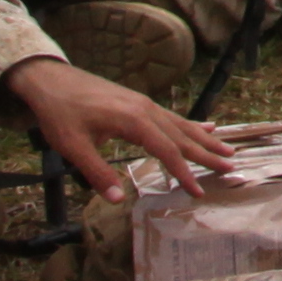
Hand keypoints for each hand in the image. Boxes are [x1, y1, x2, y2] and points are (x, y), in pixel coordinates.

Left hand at [11, 56, 229, 196]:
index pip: (167, 150)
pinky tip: (206, 126)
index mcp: (133, 121)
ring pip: (180, 124)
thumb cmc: (60, 114)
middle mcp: (145, 110)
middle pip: (182, 135)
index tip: (197, 191)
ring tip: (227, 149)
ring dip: (204, 138)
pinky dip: (191, 124)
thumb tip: (117, 199)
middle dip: (206, 153)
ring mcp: (144, 104)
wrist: (50, 81)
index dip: (183, 172)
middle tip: (231, 166)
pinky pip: (171, 116)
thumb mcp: (73, 147)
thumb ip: (97, 173)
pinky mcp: (139, 102)